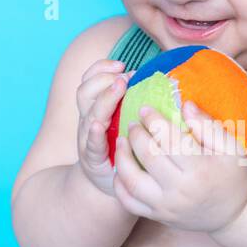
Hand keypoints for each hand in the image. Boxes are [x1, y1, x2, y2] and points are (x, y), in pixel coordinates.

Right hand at [75, 58, 132, 197]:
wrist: (105, 182)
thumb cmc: (122, 148)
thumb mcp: (125, 121)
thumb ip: (134, 102)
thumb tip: (160, 80)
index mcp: (96, 107)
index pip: (90, 80)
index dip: (102, 68)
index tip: (122, 64)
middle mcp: (89, 119)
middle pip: (86, 92)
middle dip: (104, 79)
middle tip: (125, 76)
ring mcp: (87, 138)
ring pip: (89, 114)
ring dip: (105, 98)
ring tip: (119, 87)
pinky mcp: (91, 157)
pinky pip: (91, 143)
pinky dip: (94, 134)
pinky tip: (100, 126)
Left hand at [111, 100, 246, 232]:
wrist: (235, 214)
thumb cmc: (234, 176)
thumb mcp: (232, 148)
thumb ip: (209, 126)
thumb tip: (185, 105)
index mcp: (200, 170)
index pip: (169, 139)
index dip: (153, 121)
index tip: (145, 109)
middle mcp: (180, 190)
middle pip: (148, 157)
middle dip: (135, 135)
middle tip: (132, 124)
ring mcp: (167, 206)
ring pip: (132, 182)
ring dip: (122, 158)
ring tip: (121, 142)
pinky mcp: (159, 216)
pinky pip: (130, 203)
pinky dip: (120, 186)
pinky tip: (121, 170)